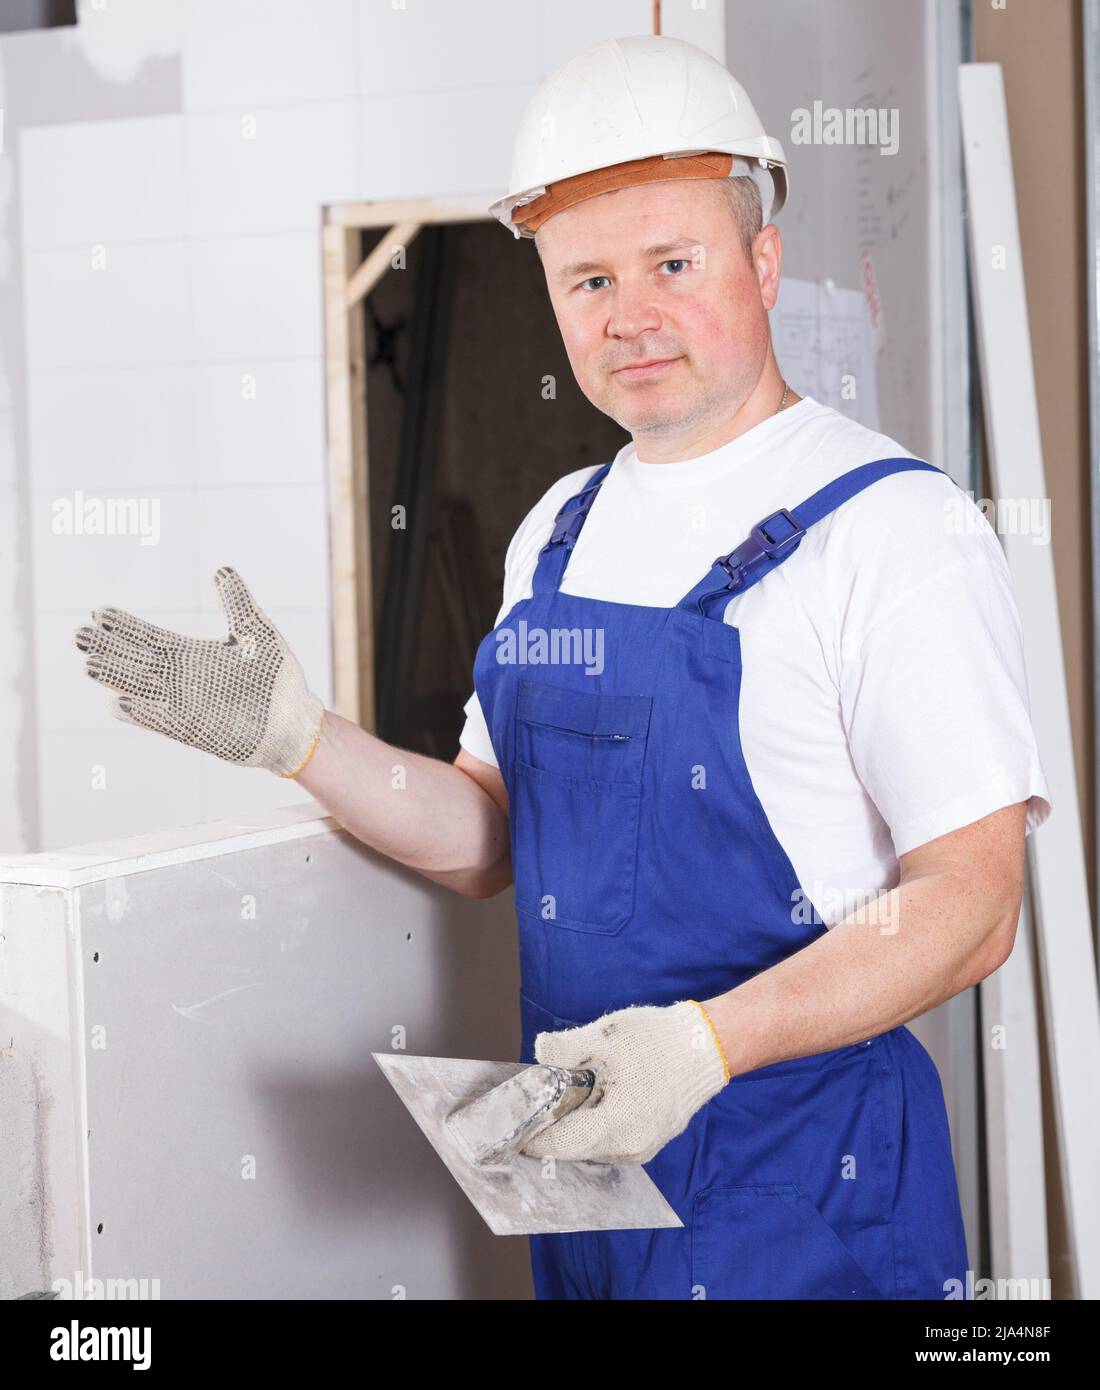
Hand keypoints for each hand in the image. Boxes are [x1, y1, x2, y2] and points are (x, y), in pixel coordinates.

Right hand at [74, 566, 323, 777]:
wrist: (295, 721)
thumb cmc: (277, 678)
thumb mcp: (257, 632)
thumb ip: (237, 603)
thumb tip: (222, 569)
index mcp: (191, 655)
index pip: (148, 637)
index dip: (124, 626)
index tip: (98, 611)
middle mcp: (181, 679)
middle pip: (134, 660)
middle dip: (107, 647)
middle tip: (77, 633)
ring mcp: (184, 705)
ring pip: (140, 688)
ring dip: (116, 677)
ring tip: (89, 664)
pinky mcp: (194, 730)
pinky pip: (162, 721)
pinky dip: (142, 713)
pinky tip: (119, 703)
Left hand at [521, 1000, 729, 1164]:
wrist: (706, 1046)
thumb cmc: (658, 1041)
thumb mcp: (605, 1036)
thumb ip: (567, 1048)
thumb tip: (540, 1052)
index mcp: (615, 1126)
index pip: (560, 1146)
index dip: (533, 1137)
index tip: (513, 1124)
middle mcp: (629, 1147)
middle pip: (574, 1149)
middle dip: (552, 1128)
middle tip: (535, 1103)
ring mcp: (642, 1148)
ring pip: (592, 1146)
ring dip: (574, 1126)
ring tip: (565, 1096)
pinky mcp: (650, 1140)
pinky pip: (610, 1142)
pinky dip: (595, 1126)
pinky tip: (591, 1100)